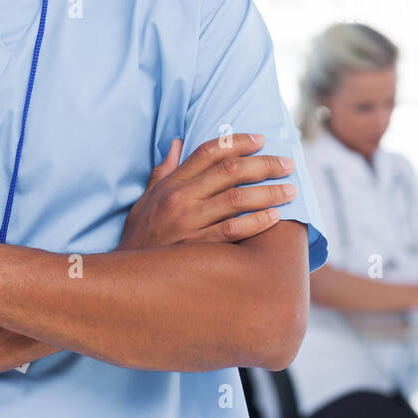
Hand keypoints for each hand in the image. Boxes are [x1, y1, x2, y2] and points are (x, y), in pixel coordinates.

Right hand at [117, 134, 297, 249]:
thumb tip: (176, 142)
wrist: (127, 277)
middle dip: (264, 164)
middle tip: (288, 164)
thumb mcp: (146, 199)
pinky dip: (256, 222)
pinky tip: (275, 217)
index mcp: (171, 184)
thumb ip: (164, 170)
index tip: (261, 140)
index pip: (208, 152)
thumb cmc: (140, 236)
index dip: (238, 141)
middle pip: (230, 171)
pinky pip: (233, 232)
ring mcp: (189, 224)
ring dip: (268, 192)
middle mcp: (181, 199)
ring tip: (290, 190)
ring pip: (237, 200)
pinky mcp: (198, 249)